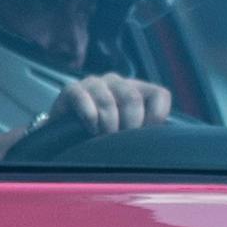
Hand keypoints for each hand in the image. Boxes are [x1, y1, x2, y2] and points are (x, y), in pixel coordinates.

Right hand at [56, 71, 172, 135]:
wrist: (65, 138)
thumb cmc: (102, 138)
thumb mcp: (128, 137)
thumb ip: (146, 134)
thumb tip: (161, 143)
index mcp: (138, 91)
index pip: (160, 95)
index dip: (155, 118)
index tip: (143, 136)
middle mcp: (118, 82)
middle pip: (133, 98)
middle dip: (128, 127)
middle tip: (119, 142)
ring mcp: (95, 83)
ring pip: (108, 102)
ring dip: (107, 126)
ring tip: (102, 139)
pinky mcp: (72, 89)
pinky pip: (83, 99)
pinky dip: (89, 118)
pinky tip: (90, 130)